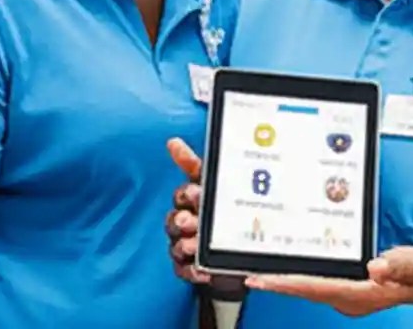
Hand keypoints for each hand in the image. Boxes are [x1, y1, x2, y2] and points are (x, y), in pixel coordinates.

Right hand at [166, 138, 209, 283]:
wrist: (240, 248)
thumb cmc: (223, 211)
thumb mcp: (217, 185)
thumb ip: (195, 166)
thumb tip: (172, 142)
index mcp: (190, 202)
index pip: (182, 195)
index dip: (187, 194)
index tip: (197, 192)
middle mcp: (183, 223)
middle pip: (174, 221)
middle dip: (181, 221)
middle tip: (190, 221)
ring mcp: (184, 246)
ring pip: (177, 246)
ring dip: (185, 246)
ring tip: (196, 245)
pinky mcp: (190, 269)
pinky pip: (185, 271)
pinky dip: (194, 271)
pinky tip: (204, 271)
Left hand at [244, 247, 412, 316]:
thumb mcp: (412, 264)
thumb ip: (397, 265)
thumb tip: (376, 268)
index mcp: (360, 294)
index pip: (318, 288)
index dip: (290, 283)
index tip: (267, 280)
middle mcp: (348, 300)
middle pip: (305, 292)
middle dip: (277, 285)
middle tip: (250, 278)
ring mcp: (344, 298)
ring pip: (307, 291)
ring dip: (283, 284)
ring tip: (258, 276)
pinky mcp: (342, 292)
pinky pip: (313, 287)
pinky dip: (296, 281)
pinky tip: (284, 274)